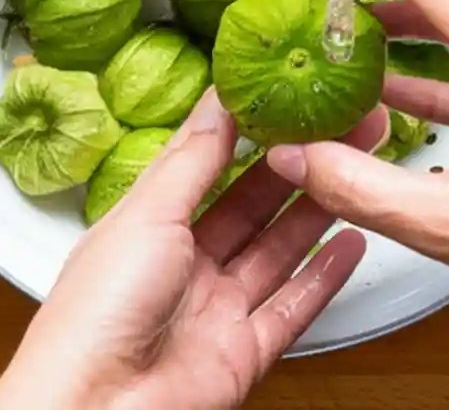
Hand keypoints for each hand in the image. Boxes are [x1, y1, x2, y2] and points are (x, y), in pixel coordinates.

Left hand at [0, 90, 389, 409]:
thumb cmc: (95, 313)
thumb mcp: (147, 214)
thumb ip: (192, 160)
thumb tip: (220, 101)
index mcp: (149, 227)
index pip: (207, 166)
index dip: (248, 132)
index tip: (285, 97)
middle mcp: (185, 266)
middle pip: (252, 207)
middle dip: (294, 167)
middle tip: (336, 129)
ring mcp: (217, 310)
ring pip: (278, 251)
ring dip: (316, 212)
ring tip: (353, 169)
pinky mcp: (244, 351)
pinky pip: (294, 307)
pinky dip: (325, 276)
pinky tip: (351, 243)